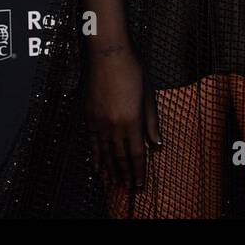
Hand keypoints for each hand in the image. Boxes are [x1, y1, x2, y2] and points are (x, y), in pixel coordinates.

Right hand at [83, 45, 162, 189]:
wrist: (108, 55)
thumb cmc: (133, 71)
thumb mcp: (148, 97)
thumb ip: (152, 124)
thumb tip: (157, 145)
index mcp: (131, 121)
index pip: (136, 154)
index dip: (138, 171)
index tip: (140, 184)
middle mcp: (113, 125)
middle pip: (119, 157)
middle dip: (125, 175)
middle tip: (128, 189)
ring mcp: (98, 121)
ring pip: (104, 153)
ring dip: (109, 170)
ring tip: (112, 184)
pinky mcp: (88, 116)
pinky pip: (91, 142)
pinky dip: (95, 156)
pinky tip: (97, 166)